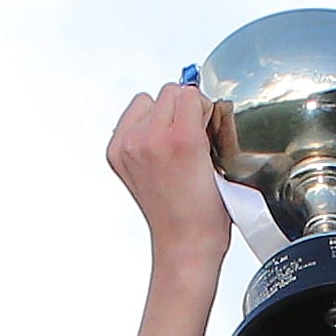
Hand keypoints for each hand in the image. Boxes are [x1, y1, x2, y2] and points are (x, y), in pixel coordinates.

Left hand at [111, 79, 233, 264]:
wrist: (184, 243)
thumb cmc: (205, 213)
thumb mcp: (219, 159)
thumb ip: (205, 121)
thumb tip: (193, 99)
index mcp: (180, 140)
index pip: (189, 93)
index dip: (203, 109)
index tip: (205, 128)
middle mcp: (149, 140)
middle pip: (168, 93)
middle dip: (182, 110)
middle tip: (190, 139)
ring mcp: (129, 147)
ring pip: (146, 102)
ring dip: (160, 115)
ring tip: (170, 144)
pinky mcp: (117, 154)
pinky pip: (130, 119)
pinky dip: (142, 126)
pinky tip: (155, 148)